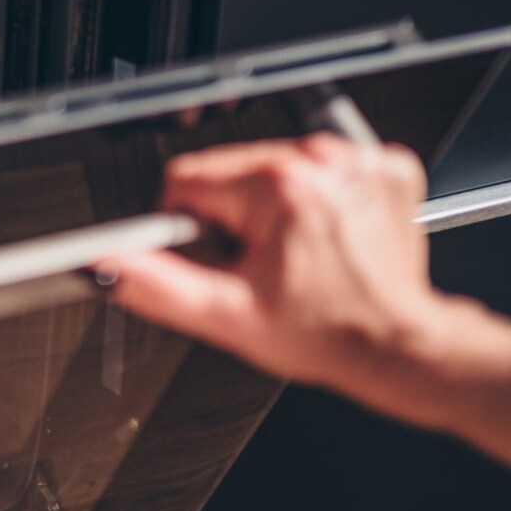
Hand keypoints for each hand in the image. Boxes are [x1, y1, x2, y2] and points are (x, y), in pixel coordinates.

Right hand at [101, 133, 450, 391]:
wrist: (399, 348)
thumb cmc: (327, 334)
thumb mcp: (229, 316)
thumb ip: (159, 284)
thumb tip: (112, 262)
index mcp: (276, 187)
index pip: (187, 178)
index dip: (190, 224)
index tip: (223, 256)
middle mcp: (318, 162)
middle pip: (231, 169)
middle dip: (234, 215)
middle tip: (264, 263)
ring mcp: (356, 161)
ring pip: (273, 165)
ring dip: (274, 205)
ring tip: (298, 252)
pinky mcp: (383, 166)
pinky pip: (323, 167)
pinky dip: (321, 197)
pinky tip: (327, 234)